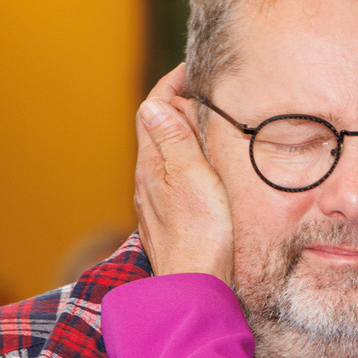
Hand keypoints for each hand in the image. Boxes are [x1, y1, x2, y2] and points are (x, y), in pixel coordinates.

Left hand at [135, 64, 234, 282]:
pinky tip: (206, 168)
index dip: (170, 85)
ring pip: (166, 154)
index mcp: (151, 165)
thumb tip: (151, 104)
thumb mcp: (191, 178)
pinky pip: (175, 177)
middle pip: (158, 130)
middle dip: (178, 105)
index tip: (191, 70)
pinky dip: (188, 159)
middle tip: (206, 90)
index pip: (153, 111)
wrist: (197, 287)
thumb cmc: (201, 235)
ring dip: (183, 133)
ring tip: (210, 122)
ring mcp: (157, 202)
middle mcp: (148, 181)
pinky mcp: (170, 219)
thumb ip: (173, 140)